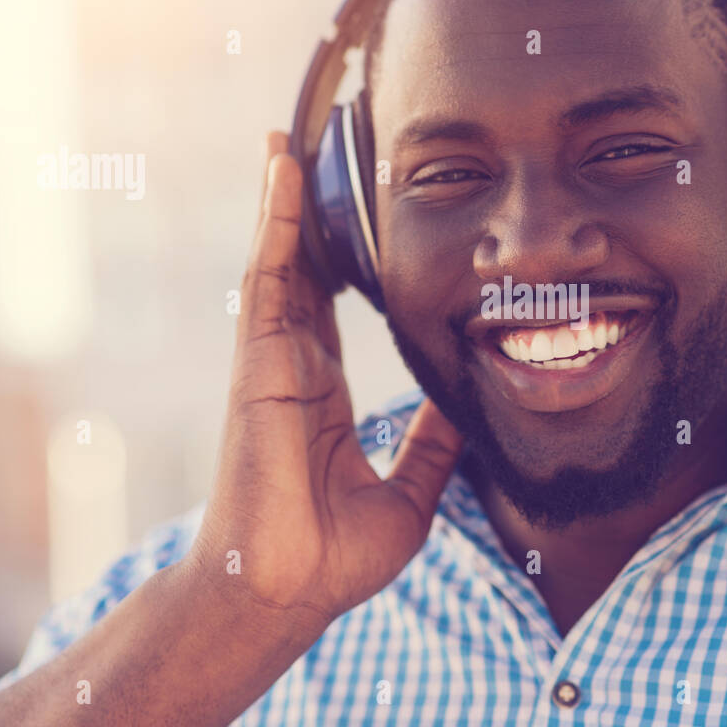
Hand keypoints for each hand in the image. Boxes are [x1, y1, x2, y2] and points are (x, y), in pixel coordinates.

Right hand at [189, 132, 463, 638]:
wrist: (285, 592)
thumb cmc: (332, 556)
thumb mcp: (410, 493)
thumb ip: (433, 447)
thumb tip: (468, 409)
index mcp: (323, 393)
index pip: (332, 305)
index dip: (344, 257)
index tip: (363, 214)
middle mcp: (293, 365)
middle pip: (304, 268)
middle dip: (312, 212)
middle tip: (324, 149)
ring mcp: (271, 358)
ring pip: (282, 257)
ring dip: (285, 196)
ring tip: (295, 134)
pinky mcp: (258, 360)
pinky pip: (269, 273)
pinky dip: (275, 218)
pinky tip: (283, 168)